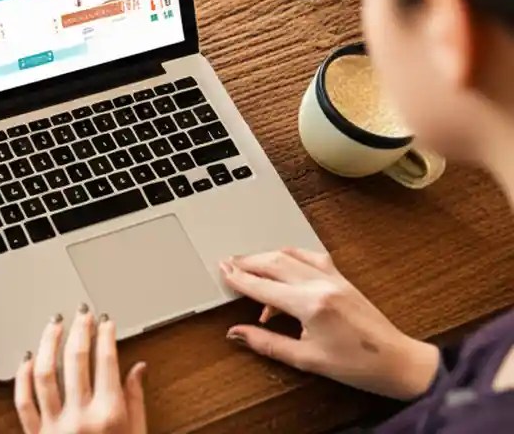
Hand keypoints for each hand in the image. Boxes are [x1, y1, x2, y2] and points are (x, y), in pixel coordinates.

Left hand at [15, 307, 146, 433]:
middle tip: (82, 313)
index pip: (106, 362)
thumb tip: (139, 369)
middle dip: (80, 330)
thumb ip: (136, 401)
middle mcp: (80, 417)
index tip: (105, 322)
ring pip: (45, 374)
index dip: (106, 335)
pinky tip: (28, 357)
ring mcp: (55, 426)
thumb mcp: (137, 433)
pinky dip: (23, 376)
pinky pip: (24, 400)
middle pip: (76, 360)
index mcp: (109, 415)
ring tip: (55, 325)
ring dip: (49, 343)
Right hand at [220, 248, 438, 399]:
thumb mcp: (305, 359)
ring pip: (291, 255)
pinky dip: (291, 256)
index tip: (223, 271)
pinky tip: (284, 262)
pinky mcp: (343, 278)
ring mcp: (334, 278)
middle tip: (228, 263)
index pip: (263, 286)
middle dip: (248, 261)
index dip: (239, 278)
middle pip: (274, 263)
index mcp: (310, 305)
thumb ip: (267, 343)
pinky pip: (311, 256)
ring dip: (267, 257)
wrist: (397, 362)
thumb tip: (238, 333)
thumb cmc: (357, 365)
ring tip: (250, 263)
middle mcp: (321, 285)